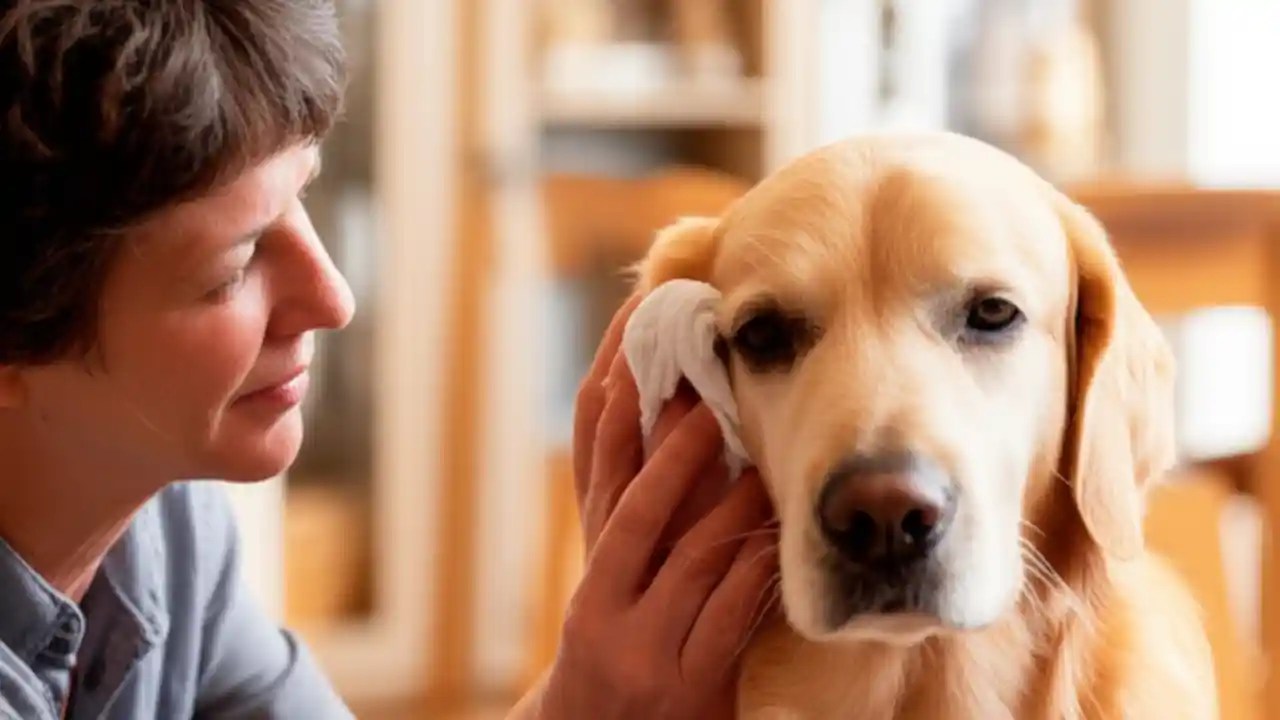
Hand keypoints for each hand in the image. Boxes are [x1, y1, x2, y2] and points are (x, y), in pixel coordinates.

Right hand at [538, 296, 780, 719]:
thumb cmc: (626, 643)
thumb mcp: (622, 579)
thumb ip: (644, 509)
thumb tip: (687, 411)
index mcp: (591, 559)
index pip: (593, 458)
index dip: (613, 390)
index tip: (639, 325)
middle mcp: (601, 596)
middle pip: (630, 502)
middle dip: (669, 444)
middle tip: (706, 387)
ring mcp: (638, 643)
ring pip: (686, 556)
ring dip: (727, 502)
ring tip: (760, 457)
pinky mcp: (683, 684)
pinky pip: (727, 617)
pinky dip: (756, 573)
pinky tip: (781, 542)